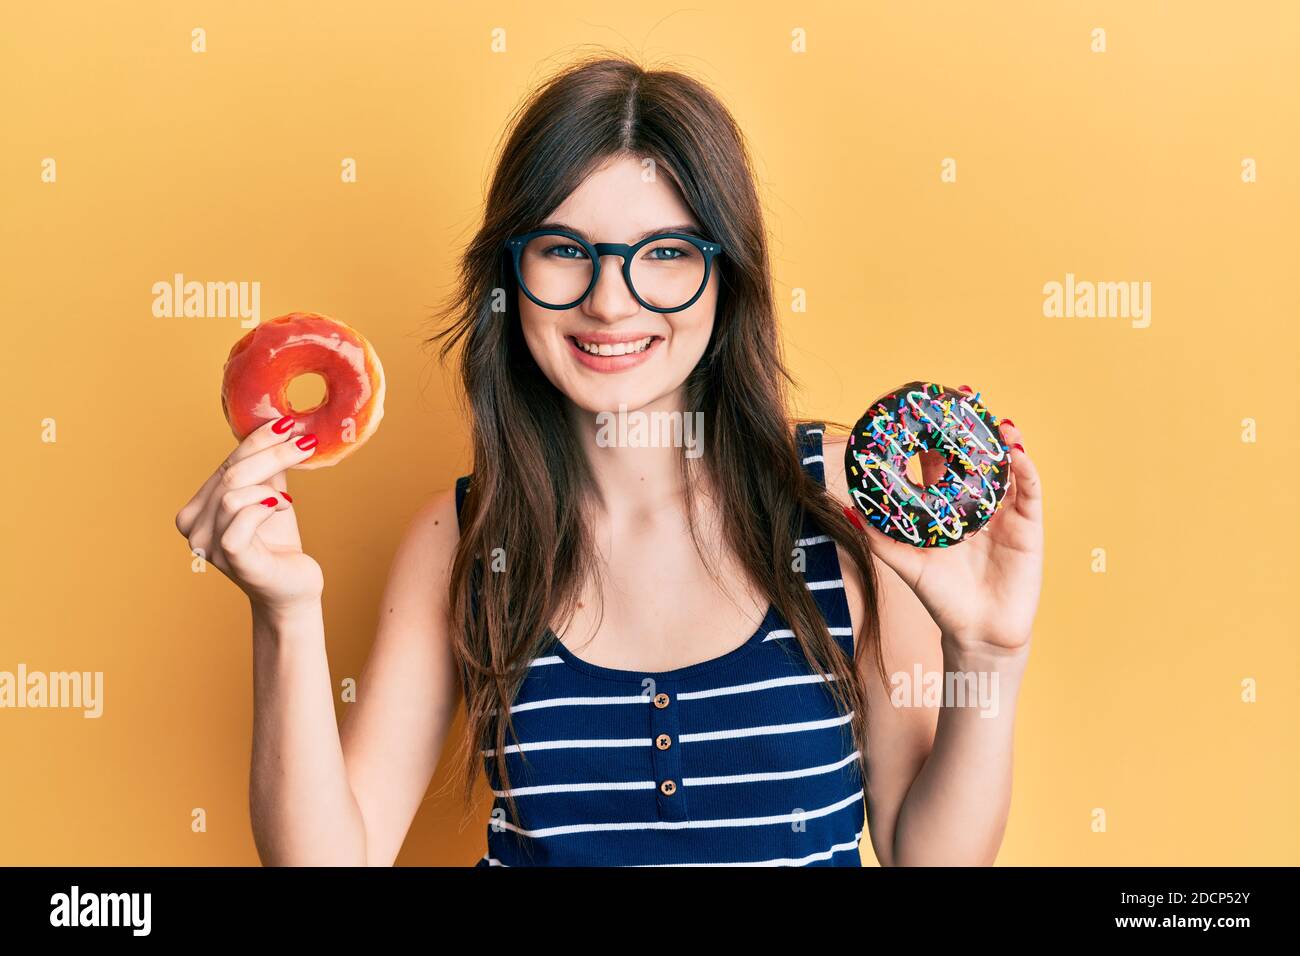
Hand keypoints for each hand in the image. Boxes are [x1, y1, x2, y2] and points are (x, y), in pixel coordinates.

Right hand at [174, 417, 323, 612]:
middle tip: (305, 443)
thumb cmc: (277, 542)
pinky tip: (281, 506)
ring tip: (287, 498)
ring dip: (269, 485)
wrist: (291, 587)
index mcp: (196, 510)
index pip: (225, 464)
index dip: (256, 441)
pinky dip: (265, 504)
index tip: (287, 424)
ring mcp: (208, 546)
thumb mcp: (269, 495)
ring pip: (233, 493)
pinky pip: (241, 517)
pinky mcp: (232, 558)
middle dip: (271, 454)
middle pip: (230, 475)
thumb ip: (264, 468)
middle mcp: (193, 528)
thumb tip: (278, 426)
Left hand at [855, 390, 1043, 652]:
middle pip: (980, 458)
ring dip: (1006, 443)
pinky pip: (1030, 492)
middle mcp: (979, 505)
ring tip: (998, 422)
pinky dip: (1026, 470)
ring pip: (1008, 469)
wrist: (978, 633)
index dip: (940, 436)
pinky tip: (1018, 454)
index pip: (946, 463)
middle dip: (976, 428)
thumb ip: (880, 538)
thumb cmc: (942, 599)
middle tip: (969, 397)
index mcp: (951, 508)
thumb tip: (847, 511)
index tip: (931, 407)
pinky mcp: (1029, 527)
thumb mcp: (908, 564)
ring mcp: (1006, 513)